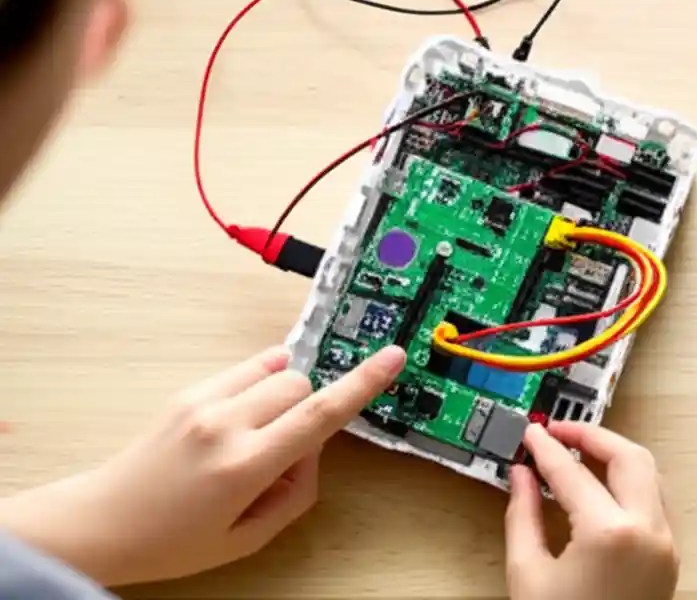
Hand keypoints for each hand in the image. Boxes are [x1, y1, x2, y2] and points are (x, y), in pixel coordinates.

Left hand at [0, 345, 404, 586]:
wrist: (101, 523)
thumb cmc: (174, 542)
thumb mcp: (249, 537)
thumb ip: (296, 491)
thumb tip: (314, 447)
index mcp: (245, 466)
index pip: (319, 415)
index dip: (362, 383)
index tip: (392, 357)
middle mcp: (225, 425)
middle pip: (301, 386)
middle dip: (308, 410)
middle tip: (284, 450)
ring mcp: (203, 402)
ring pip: (277, 371)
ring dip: (283, 397)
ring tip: (258, 433)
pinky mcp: (187, 391)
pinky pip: (246, 369)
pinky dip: (259, 384)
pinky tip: (243, 415)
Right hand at [505, 422, 677, 599]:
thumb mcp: (528, 575)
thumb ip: (523, 517)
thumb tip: (521, 475)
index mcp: (608, 533)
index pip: (572, 473)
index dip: (546, 448)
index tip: (532, 433)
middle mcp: (647, 531)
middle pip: (628, 457)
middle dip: (592, 436)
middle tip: (559, 432)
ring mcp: (665, 545)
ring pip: (650, 475)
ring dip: (617, 456)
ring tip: (580, 452)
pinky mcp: (669, 558)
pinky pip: (655, 503)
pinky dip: (632, 484)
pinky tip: (604, 485)